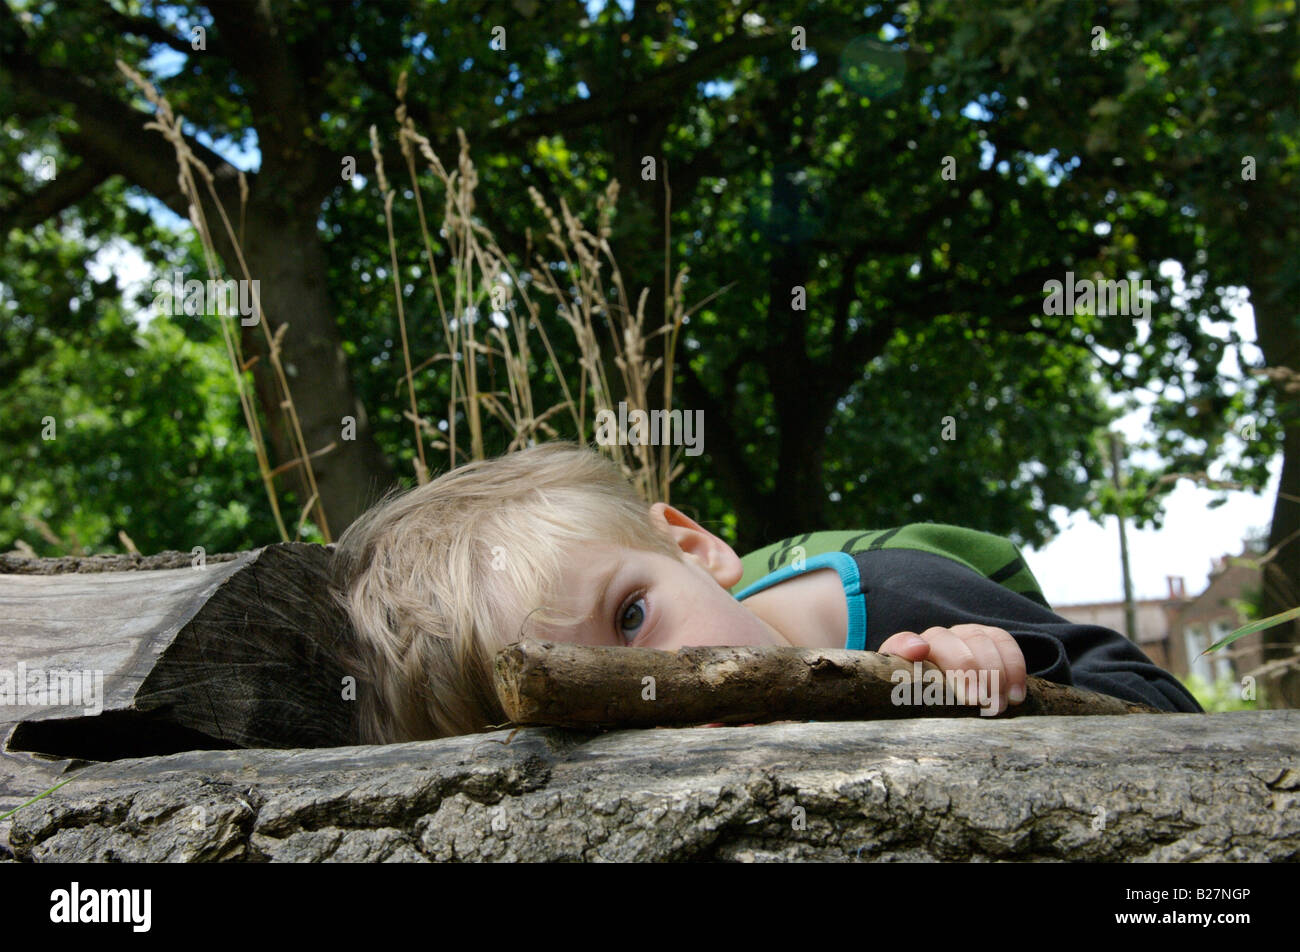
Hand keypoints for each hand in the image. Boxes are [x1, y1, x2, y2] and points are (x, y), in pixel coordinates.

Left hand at [878, 624, 1027, 714]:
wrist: (958, 695)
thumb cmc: (933, 706)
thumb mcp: (916, 709)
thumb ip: (909, 705)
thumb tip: (900, 720)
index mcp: (907, 657)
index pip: (901, 644)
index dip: (908, 646)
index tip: (920, 652)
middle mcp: (935, 640)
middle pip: (945, 640)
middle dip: (964, 669)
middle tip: (976, 701)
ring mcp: (964, 635)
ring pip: (978, 640)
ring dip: (993, 673)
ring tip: (997, 706)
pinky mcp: (991, 637)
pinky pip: (1005, 642)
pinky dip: (1014, 668)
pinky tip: (1016, 696)